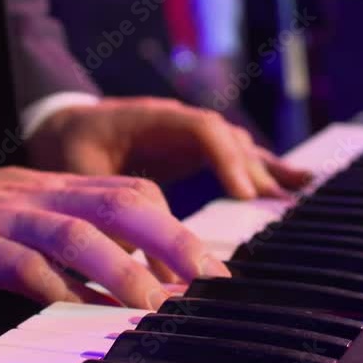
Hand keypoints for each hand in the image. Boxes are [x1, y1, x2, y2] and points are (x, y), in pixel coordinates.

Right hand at [0, 163, 231, 307]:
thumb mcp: (36, 217)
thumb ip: (85, 241)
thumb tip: (142, 281)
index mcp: (64, 188)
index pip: (135, 193)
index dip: (176, 228)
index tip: (209, 270)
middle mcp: (45, 196)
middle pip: (121, 204)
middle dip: (171, 241)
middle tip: (208, 280)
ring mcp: (9, 219)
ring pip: (75, 233)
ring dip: (121, 270)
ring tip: (154, 305)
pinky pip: (22, 267)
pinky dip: (57, 291)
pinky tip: (81, 316)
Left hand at [26, 97, 311, 198]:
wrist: (64, 126)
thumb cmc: (69, 147)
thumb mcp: (76, 172)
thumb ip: (104, 202)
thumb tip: (134, 244)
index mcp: (150, 118)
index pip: (201, 128)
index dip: (226, 158)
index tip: (242, 193)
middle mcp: (177, 121)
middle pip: (227, 138)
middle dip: (253, 169)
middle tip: (276, 203)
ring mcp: (188, 135)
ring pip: (236, 146)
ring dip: (265, 168)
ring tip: (298, 192)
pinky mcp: (194, 152)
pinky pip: (234, 156)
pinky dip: (261, 170)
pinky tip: (291, 184)